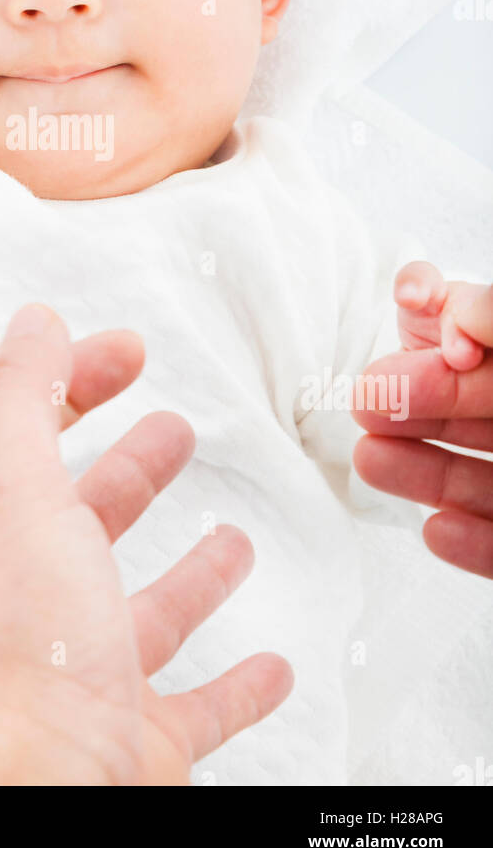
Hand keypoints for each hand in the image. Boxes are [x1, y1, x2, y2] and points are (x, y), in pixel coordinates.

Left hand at [0, 303, 292, 785]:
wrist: (52, 804)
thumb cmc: (26, 656)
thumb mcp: (18, 496)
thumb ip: (18, 402)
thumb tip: (27, 322)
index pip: (7, 440)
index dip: (60, 383)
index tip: (124, 349)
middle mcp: (17, 611)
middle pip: (72, 519)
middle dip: (126, 467)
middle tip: (172, 422)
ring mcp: (76, 678)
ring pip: (134, 611)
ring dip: (184, 572)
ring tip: (230, 532)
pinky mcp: (130, 740)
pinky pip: (189, 704)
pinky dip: (232, 682)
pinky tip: (270, 662)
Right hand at [352, 262, 492, 578]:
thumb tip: (455, 315)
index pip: (482, 326)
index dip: (440, 311)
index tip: (414, 304)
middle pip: (474, 400)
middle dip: (415, 397)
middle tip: (366, 398)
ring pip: (484, 476)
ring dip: (423, 470)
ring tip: (369, 463)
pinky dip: (475, 543)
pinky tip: (437, 532)